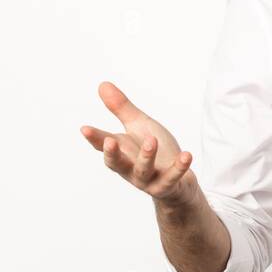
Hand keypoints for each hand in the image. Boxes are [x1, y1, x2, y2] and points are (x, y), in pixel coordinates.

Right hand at [80, 81, 196, 205]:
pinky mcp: (167, 186)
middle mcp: (131, 168)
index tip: (84, 128)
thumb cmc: (157, 151)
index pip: (104, 144)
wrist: (178, 182)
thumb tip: (102, 84)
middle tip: (109, 140)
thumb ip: (122, 109)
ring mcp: (148, 180)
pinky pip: (172, 178)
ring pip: (143, 171)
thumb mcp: (140, 126)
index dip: (94, 137)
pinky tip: (187, 155)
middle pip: (117, 164)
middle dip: (112, 153)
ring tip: (152, 141)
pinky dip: (179, 167)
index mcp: (122, 152)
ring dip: (146, 156)